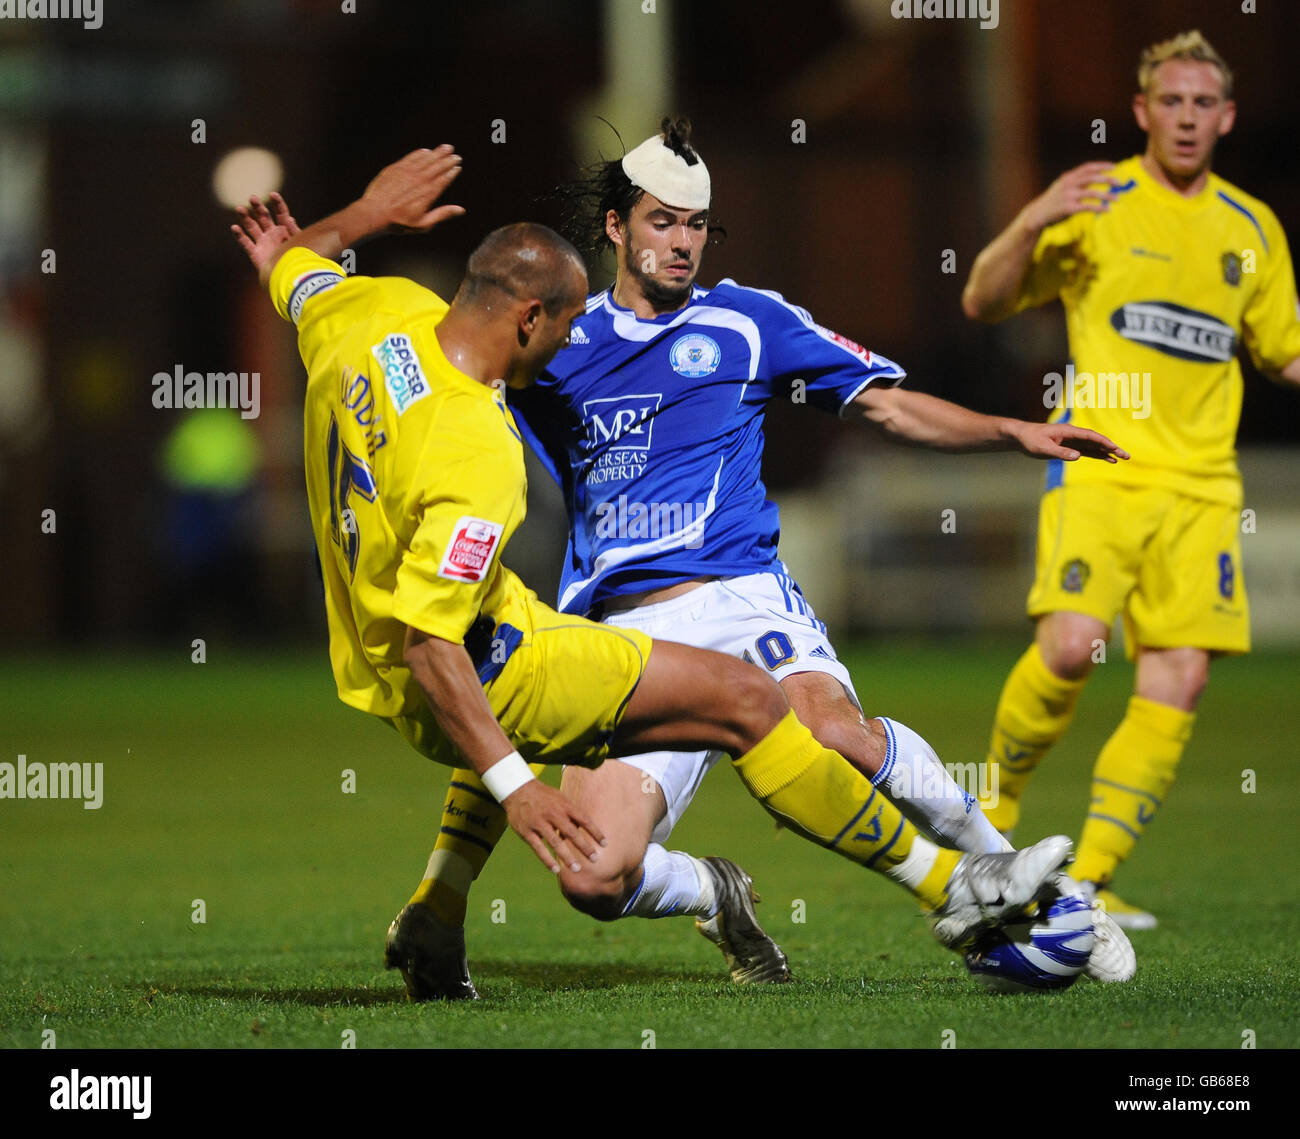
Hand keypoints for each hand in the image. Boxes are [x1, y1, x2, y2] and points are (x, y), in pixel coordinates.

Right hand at [231, 191, 299, 285]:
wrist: (292, 283)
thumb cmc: (300, 263)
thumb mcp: (301, 245)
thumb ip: (294, 232)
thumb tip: (289, 218)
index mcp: (286, 230)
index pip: (281, 213)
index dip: (277, 203)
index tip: (273, 195)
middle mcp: (273, 234)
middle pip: (264, 216)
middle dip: (258, 206)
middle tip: (252, 198)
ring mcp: (264, 243)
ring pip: (252, 226)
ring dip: (245, 217)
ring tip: (239, 209)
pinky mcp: (256, 254)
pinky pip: (246, 243)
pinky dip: (239, 235)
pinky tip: (235, 227)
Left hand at [361, 145, 466, 232]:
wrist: (375, 213)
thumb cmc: (399, 222)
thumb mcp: (423, 224)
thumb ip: (442, 214)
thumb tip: (461, 210)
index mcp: (428, 194)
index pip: (444, 179)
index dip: (451, 172)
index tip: (457, 166)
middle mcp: (420, 180)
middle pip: (437, 167)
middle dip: (447, 160)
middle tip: (456, 155)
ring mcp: (407, 173)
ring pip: (426, 159)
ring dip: (437, 153)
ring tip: (446, 147)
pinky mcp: (396, 168)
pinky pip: (411, 157)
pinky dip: (419, 153)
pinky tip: (425, 151)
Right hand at [502, 780, 605, 874]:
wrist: (517, 789)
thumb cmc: (544, 796)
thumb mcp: (560, 799)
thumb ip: (572, 813)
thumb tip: (586, 829)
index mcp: (564, 805)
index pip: (584, 819)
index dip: (595, 832)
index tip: (605, 844)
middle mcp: (553, 813)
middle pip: (571, 832)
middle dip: (584, 847)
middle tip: (595, 859)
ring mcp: (539, 822)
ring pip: (555, 842)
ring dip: (567, 857)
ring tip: (577, 869)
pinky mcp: (526, 831)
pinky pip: (538, 848)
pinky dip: (547, 860)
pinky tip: (556, 870)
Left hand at [1009, 421, 1130, 462]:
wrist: (1021, 437)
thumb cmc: (1030, 440)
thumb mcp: (1043, 448)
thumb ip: (1060, 452)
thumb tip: (1078, 456)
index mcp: (1069, 431)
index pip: (1091, 436)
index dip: (1104, 442)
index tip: (1115, 448)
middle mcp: (1073, 435)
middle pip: (1096, 441)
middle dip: (1111, 448)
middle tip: (1126, 455)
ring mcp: (1073, 441)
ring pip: (1094, 447)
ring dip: (1107, 452)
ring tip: (1121, 459)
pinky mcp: (1069, 447)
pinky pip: (1087, 451)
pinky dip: (1098, 455)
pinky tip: (1108, 459)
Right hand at [1023, 161, 1119, 231]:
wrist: (1037, 215)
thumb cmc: (1052, 202)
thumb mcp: (1061, 187)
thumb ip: (1075, 182)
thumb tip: (1094, 179)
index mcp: (1067, 177)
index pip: (1087, 168)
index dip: (1101, 166)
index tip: (1114, 167)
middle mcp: (1068, 184)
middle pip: (1092, 178)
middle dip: (1107, 179)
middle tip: (1119, 182)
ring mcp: (1068, 196)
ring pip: (1092, 193)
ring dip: (1106, 195)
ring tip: (1117, 198)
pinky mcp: (1069, 209)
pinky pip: (1088, 207)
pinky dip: (1099, 208)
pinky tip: (1107, 210)